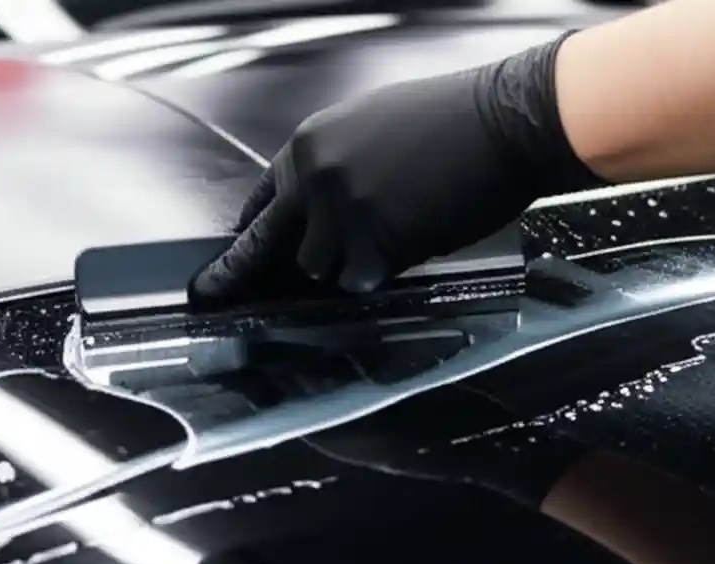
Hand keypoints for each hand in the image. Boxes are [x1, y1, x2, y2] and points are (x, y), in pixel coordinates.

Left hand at [189, 33, 598, 308]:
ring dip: (346, 264)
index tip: (234, 255)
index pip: (262, 200)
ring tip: (392, 230)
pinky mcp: (376, 244)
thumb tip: (318, 202)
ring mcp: (342, 213)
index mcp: (309, 144)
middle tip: (212, 293)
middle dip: (239, 272)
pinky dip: (381, 271)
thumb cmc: (450, 119)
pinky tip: (411, 239)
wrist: (502, 121)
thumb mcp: (369, 124)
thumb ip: (333, 164)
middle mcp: (314, 178)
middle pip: (269, 242)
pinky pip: (362, 278)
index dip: (252, 231)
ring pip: (320, 267)